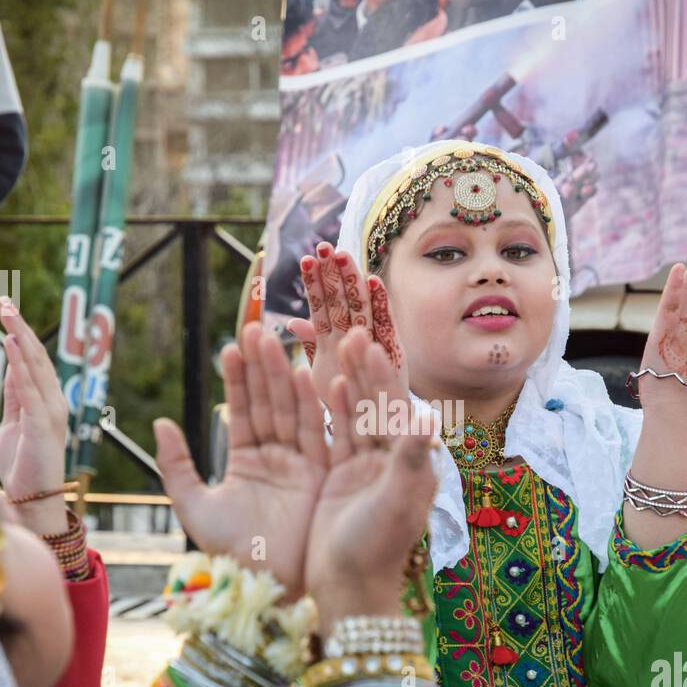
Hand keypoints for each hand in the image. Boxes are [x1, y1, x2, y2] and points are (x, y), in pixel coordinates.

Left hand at [0, 298, 71, 535]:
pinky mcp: (43, 424)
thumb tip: (12, 370)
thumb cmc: (23, 467)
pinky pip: (31, 387)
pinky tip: (12, 343)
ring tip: (8, 311)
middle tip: (4, 299)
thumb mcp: (15, 423)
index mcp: (43, 401)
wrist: (35, 502)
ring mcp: (51, 411)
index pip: (31, 359)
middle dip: (21, 325)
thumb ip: (16, 397)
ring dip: (22, 335)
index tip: (4, 309)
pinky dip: (22, 364)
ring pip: (37, 365)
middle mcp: (52, 401)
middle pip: (37, 355)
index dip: (19, 332)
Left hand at [156, 322, 327, 599]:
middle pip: (269, 402)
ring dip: (282, 377)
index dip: (236, 379)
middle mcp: (277, 458)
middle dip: (261, 367)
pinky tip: (302, 376)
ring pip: (291, 411)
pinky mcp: (322, 476)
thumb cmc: (227, 552)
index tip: (229, 346)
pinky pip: (316, 434)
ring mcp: (301, 464)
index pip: (241, 410)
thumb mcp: (192, 505)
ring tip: (272, 343)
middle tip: (255, 329)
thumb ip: (176, 464)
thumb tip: (161, 421)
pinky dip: (311, 405)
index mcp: (248, 461)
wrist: (261, 585)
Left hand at [286, 241, 405, 409]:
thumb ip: (311, 347)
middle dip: (335, 274)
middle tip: (324, 246)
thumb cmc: (350, 408)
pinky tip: (374, 283)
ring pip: (363, 310)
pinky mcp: (394, 361)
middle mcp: (356, 342)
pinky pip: (386, 332)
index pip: (323, 309)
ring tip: (344, 255)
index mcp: (336, 345)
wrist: (379, 440)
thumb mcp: (322, 378)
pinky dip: (382, 307)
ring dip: (354, 281)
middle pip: (344, 303)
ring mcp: (376, 348)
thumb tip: (292, 321)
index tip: (305, 259)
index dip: (314, 286)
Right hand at [305, 329, 437, 635]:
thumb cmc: (376, 550)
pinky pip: (335, 436)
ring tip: (332, 346)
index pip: (395, 410)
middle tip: (349, 331)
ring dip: (345, 381)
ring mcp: (365, 470)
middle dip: (363, 369)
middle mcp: (391, 463)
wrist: (348, 590)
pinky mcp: (340, 480)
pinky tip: (321, 383)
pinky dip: (330, 410)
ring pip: (354, 416)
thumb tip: (427, 419)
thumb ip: (412, 460)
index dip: (382, 376)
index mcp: (410, 465)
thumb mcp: (397, 503)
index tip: (367, 342)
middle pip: (375, 405)